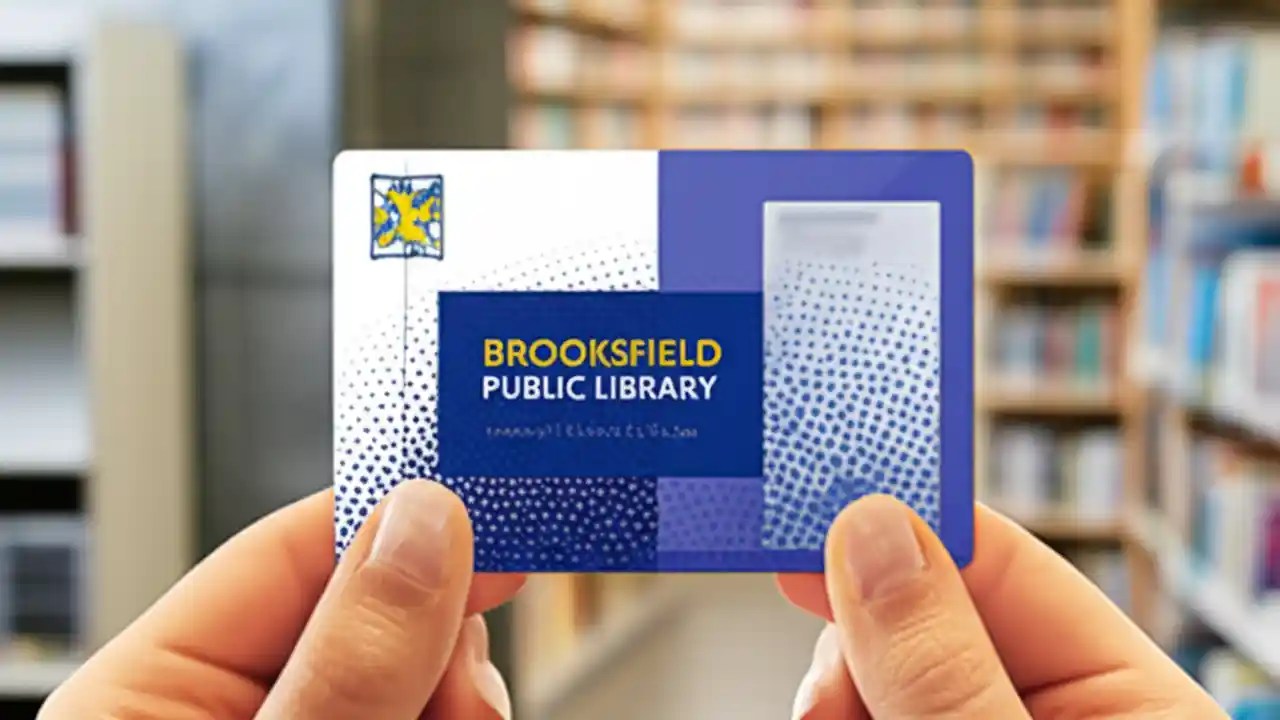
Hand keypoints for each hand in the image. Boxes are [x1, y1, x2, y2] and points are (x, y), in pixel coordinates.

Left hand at [39, 480, 524, 718]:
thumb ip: (348, 661)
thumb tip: (421, 524)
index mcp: (151, 693)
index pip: (287, 548)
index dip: (394, 513)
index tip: (491, 494)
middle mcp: (233, 712)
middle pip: (372, 608)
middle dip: (441, 634)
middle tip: (465, 685)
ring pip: (418, 666)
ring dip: (461, 691)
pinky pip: (431, 712)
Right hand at [779, 495, 1226, 718]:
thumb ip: (942, 669)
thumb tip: (872, 530)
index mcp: (1134, 703)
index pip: (1008, 563)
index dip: (907, 518)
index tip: (813, 497)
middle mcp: (1062, 715)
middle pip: (928, 616)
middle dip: (856, 633)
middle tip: (818, 684)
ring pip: (885, 668)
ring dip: (836, 688)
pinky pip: (873, 709)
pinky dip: (836, 714)